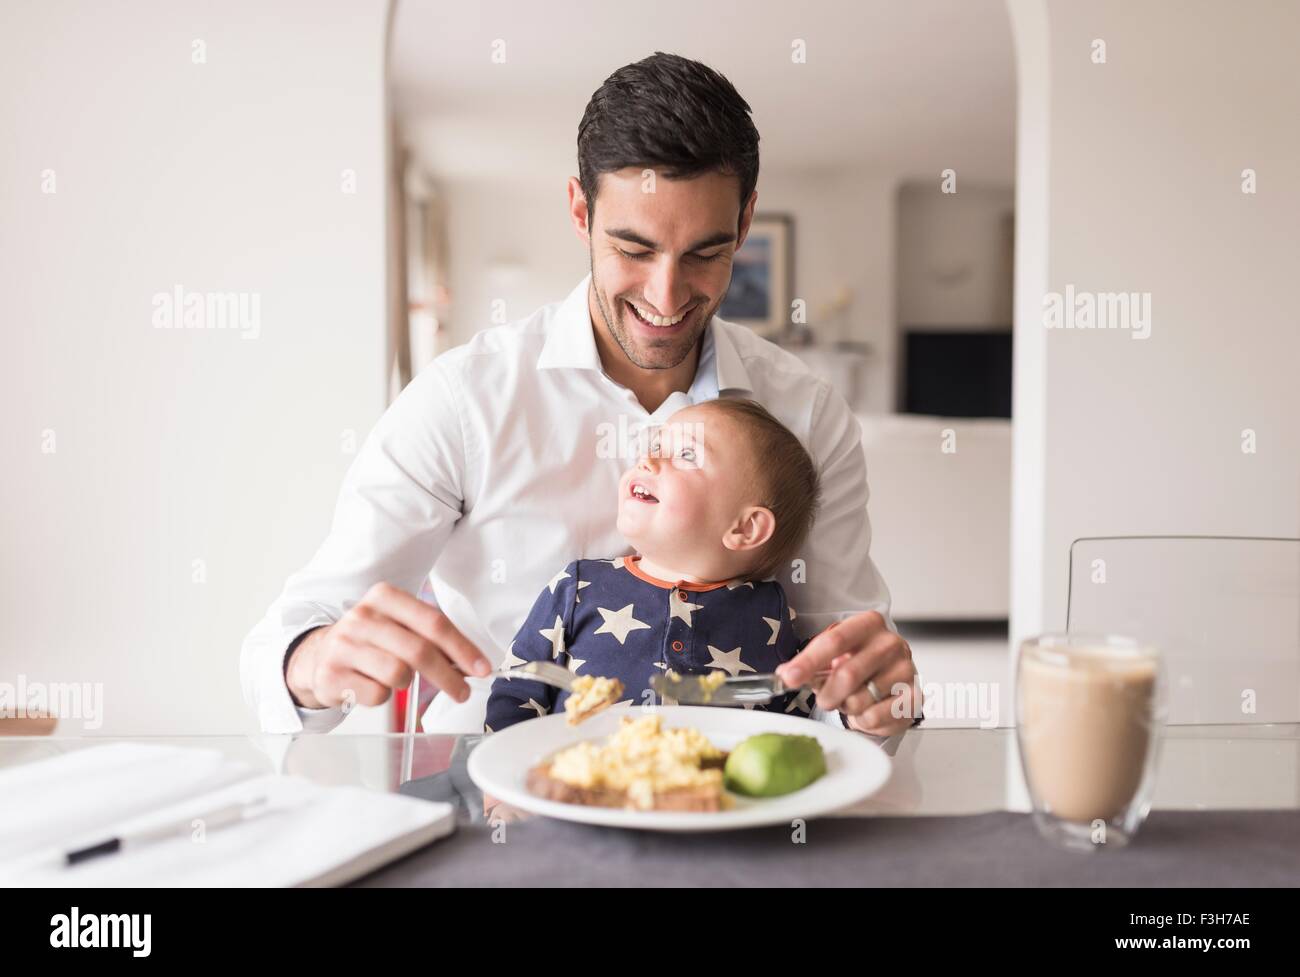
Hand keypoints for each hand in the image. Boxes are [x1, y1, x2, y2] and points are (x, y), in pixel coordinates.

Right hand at [285, 582, 491, 710]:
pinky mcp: (332, 675)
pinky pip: (377, 694)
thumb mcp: (397, 625)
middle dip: (448, 676)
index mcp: (384, 596)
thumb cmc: (370, 641)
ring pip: (398, 673)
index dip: (462, 648)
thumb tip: (471, 663)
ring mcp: (344, 645)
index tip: (482, 668)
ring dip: (407, 683)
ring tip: (397, 678)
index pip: (434, 622)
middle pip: (419, 650)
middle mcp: (362, 616)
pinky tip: (371, 685)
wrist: (316, 655)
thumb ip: (431, 637)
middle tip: (463, 692)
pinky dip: (383, 696)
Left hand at [775, 611, 920, 735]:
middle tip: (823, 699)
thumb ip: (810, 662)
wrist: (892, 680)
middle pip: (847, 674)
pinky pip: (875, 717)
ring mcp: (905, 670)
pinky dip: (862, 720)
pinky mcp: (913, 697)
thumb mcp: (834, 655)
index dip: (808, 662)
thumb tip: (786, 674)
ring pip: (859, 700)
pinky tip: (867, 709)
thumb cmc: (859, 663)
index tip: (789, 678)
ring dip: (845, 707)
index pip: (834, 641)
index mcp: (869, 624)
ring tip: (850, 699)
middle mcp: (891, 643)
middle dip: (826, 693)